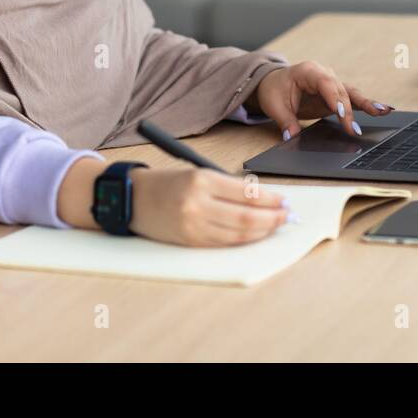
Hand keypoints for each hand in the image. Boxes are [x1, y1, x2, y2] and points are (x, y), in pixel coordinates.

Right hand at [130, 167, 289, 246]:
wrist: (131, 198)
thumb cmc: (166, 183)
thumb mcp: (195, 173)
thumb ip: (226, 187)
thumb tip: (262, 199)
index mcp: (201, 179)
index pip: (246, 192)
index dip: (270, 199)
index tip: (283, 200)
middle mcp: (197, 203)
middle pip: (246, 216)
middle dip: (272, 217)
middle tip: (286, 215)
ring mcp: (193, 225)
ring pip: (238, 234)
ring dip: (261, 231)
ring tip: (275, 226)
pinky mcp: (190, 242)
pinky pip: (223, 244)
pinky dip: (243, 241)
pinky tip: (254, 236)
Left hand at [248, 61, 393, 139]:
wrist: (275, 82)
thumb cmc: (274, 90)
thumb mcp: (274, 105)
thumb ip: (285, 120)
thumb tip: (291, 136)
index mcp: (308, 71)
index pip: (324, 83)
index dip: (334, 97)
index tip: (341, 113)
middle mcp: (324, 74)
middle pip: (340, 92)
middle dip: (348, 111)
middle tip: (353, 130)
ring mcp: (332, 83)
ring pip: (351, 94)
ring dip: (367, 104)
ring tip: (383, 111)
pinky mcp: (336, 94)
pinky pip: (353, 99)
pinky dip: (367, 105)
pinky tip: (384, 110)